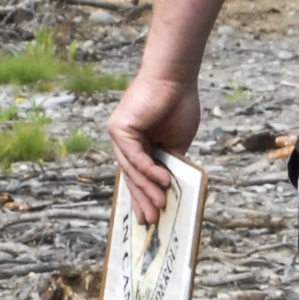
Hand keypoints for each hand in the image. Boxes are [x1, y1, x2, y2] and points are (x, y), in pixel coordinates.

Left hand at [106, 73, 200, 224]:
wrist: (176, 79)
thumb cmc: (179, 104)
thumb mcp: (177, 142)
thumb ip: (170, 163)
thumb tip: (168, 186)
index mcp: (138, 145)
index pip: (138, 176)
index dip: (144, 197)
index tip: (152, 216)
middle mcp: (125, 142)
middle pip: (132, 177)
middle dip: (143, 200)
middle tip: (152, 220)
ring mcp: (120, 135)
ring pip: (132, 170)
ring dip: (147, 188)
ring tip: (161, 204)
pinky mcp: (119, 128)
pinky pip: (134, 156)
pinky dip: (148, 169)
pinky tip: (162, 180)